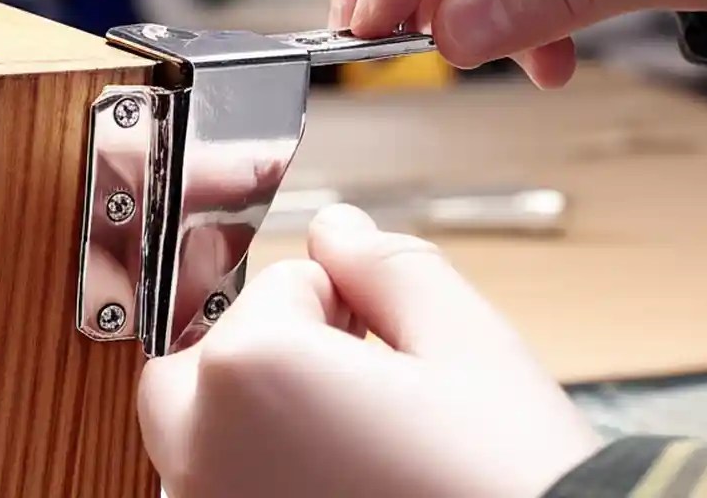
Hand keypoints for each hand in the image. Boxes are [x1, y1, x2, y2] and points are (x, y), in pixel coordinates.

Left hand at [138, 205, 599, 497]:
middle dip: (272, 345)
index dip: (343, 300)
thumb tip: (339, 232)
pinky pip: (221, 486)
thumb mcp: (468, 345)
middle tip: (357, 366)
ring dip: (259, 408)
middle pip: (206, 357)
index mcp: (253, 373)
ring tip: (356, 428)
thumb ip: (387, 269)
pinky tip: (339, 475)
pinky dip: (261, 469)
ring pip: (200, 429)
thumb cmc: (506, 484)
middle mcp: (205, 448)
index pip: (280, 287)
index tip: (387, 335)